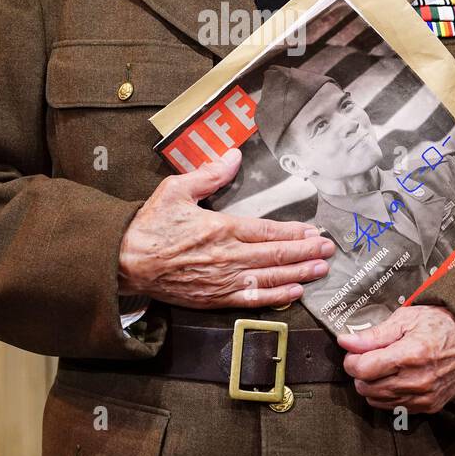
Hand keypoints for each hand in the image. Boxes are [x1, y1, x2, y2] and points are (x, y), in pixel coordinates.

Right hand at [117, 147, 334, 308]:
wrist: (126, 261)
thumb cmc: (150, 224)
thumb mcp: (176, 189)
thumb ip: (209, 174)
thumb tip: (233, 156)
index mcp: (221, 228)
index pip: (267, 231)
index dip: (294, 232)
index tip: (314, 231)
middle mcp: (227, 256)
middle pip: (275, 255)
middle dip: (305, 252)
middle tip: (328, 250)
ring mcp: (222, 280)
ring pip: (269, 278)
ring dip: (298, 273)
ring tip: (320, 270)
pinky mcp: (214, 298)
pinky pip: (251, 299)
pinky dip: (274, 297)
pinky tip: (293, 293)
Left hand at [336, 304, 454, 412]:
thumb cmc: (441, 325)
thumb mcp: (407, 318)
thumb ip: (374, 335)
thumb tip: (346, 341)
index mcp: (410, 355)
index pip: (362, 369)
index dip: (352, 360)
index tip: (354, 352)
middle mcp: (417, 381)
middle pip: (366, 387)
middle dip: (360, 372)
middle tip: (367, 358)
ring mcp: (423, 397)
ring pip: (377, 401)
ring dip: (372, 385)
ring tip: (381, 367)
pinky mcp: (429, 407)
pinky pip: (394, 408)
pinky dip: (387, 396)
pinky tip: (394, 379)